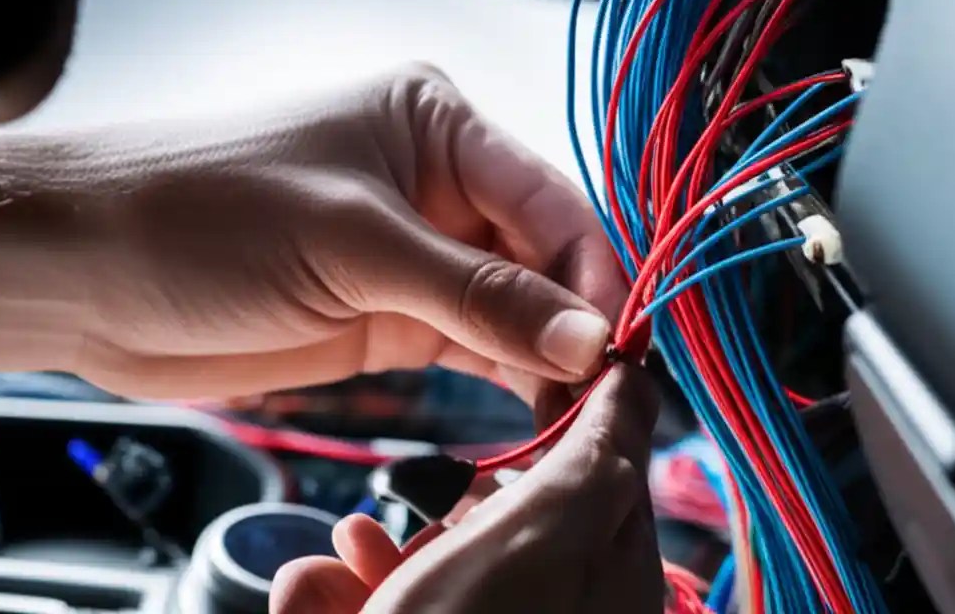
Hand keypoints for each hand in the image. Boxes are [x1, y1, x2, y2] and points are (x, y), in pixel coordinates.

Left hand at [0, 63, 625, 401]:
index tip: (618, 342)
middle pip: (544, 258)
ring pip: (517, 309)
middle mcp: (441, 187)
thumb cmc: (206, 215)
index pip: (550, 200)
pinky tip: (538, 413)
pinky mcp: (395, 316)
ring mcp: (419, 256)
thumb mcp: (355, 245)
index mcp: (439, 126)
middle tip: (606, 393)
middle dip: (576, 322)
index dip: (593, 271)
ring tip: (579, 415)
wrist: (87, 272)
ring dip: (549, 359)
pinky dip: (509, 380)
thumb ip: (477, 296)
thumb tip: (589, 340)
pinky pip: (477, 347)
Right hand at [270, 365, 664, 613]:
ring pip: (431, 567)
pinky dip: (343, 595)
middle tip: (428, 505)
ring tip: (347, 562)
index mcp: (614, 578)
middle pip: (506, 519)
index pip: (607, 467)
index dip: (570, 411)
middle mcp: (557, 612)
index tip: (529, 366)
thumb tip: (636, 380)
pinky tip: (317, 594)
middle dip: (449, 503)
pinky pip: (379, 603)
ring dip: (380, 553)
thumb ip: (595, 457)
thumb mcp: (547, 532)